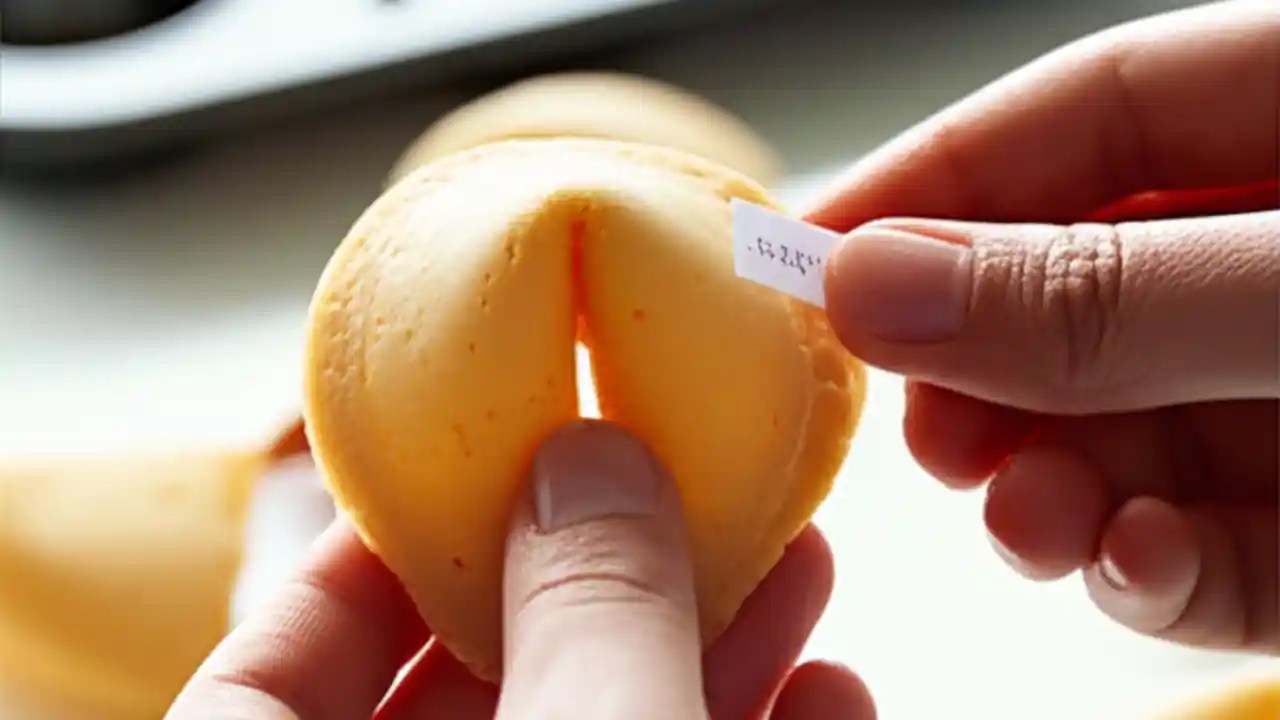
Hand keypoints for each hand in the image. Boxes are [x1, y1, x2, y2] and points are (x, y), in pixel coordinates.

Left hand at [166, 421, 874, 718]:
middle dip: (610, 577)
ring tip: (798, 558)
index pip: (280, 668)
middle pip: (482, 691)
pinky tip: (833, 694)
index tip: (489, 462)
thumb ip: (583, 619)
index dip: (380, 552)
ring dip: (713, 652)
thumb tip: (591, 464)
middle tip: (688, 476)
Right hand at [811, 0, 1276, 652]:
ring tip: (1033, 517)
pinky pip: (1209, 542)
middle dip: (987, 370)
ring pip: (1128, 430)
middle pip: (1081, 288)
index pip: (1084, 117)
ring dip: (1056, 487)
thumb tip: (873, 286)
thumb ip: (1101, 296)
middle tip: (927, 430)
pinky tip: (1136, 566)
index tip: (807, 260)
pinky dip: (1154, 570)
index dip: (938, 178)